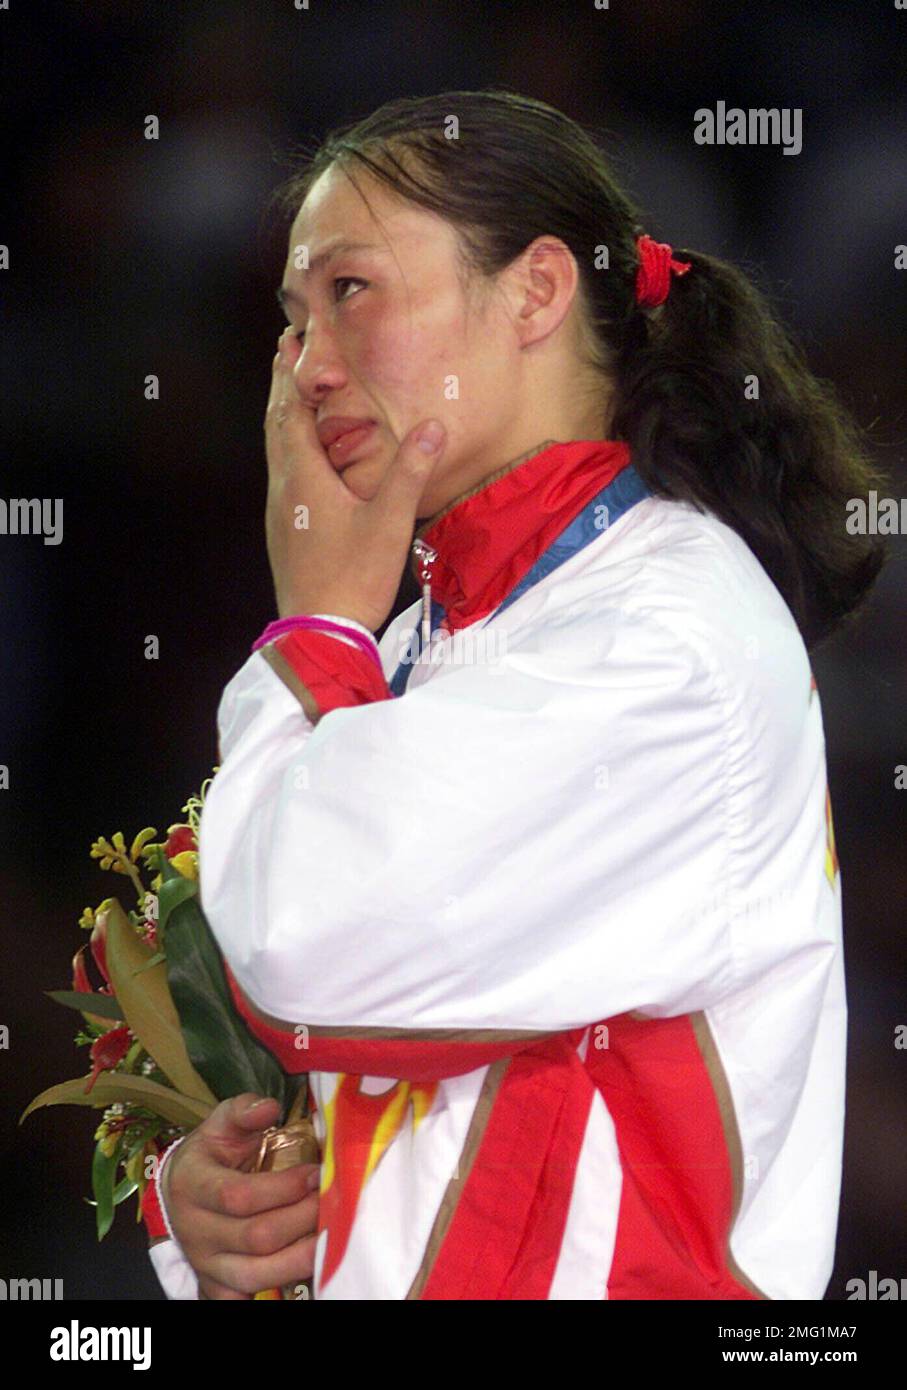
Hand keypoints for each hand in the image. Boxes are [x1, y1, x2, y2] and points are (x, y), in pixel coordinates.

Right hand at [161, 1093, 320, 1299]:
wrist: (178, 1190)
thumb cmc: (210, 1153)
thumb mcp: (220, 1123)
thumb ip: (244, 1111)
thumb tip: (271, 1108)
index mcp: (193, 1185)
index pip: (239, 1196)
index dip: (283, 1188)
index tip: (315, 1174)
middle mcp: (195, 1230)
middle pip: (256, 1238)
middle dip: (302, 1219)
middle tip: (331, 1201)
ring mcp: (205, 1263)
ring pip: (256, 1275)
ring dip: (301, 1257)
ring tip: (329, 1235)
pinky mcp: (216, 1285)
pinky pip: (246, 1300)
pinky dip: (278, 1288)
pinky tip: (307, 1269)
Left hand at [264, 328, 445, 631]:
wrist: (318, 631)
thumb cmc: (351, 578)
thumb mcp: (388, 522)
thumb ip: (409, 472)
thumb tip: (432, 427)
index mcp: (303, 477)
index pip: (292, 412)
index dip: (293, 375)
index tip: (292, 342)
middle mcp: (284, 489)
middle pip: (276, 425)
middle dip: (281, 386)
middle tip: (283, 354)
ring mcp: (280, 512)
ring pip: (275, 451)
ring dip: (282, 417)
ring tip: (292, 396)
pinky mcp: (285, 532)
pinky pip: (282, 476)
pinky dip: (288, 449)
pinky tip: (304, 461)